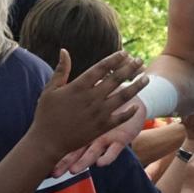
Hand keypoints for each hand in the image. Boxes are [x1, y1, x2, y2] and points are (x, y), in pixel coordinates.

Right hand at [32, 50, 146, 164]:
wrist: (48, 142)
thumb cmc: (46, 114)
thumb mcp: (50, 90)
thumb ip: (61, 70)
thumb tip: (64, 50)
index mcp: (78, 86)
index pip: (101, 68)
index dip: (115, 59)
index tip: (125, 53)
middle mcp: (91, 98)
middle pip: (116, 79)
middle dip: (130, 68)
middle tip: (140, 61)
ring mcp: (98, 113)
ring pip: (123, 96)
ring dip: (136, 86)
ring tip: (146, 78)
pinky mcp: (102, 127)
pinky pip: (121, 118)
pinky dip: (130, 112)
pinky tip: (138, 106)